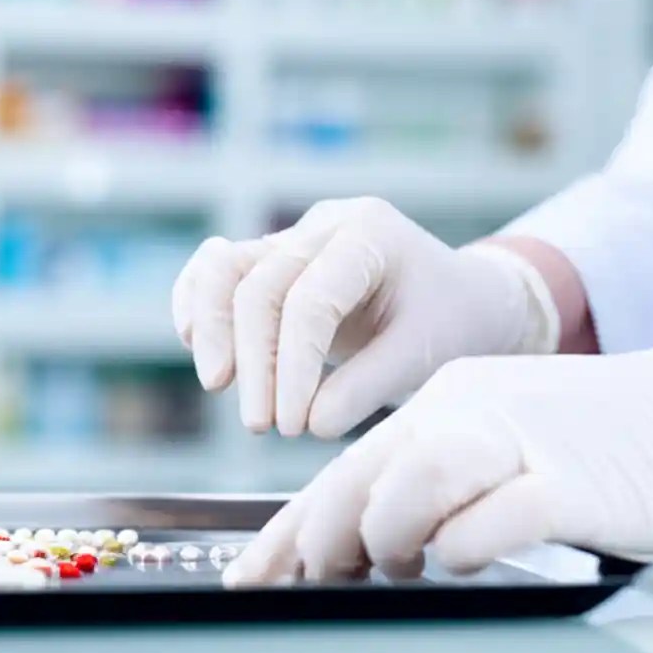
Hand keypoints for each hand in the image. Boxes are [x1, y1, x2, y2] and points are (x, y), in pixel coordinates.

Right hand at [171, 197, 558, 436]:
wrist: (462, 297)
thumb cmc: (451, 322)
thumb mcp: (423, 355)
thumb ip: (367, 387)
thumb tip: (311, 424)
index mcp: (369, 234)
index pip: (310, 300)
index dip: (291, 366)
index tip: (291, 425)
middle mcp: (325, 226)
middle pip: (260, 284)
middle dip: (254, 360)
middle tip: (262, 426)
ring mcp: (296, 237)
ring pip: (225, 267)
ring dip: (213, 329)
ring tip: (219, 386)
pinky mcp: (274, 258)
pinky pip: (219, 269)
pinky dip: (199, 301)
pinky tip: (191, 338)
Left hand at [223, 328, 652, 582]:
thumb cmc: (602, 444)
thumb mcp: (506, 443)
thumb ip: (441, 482)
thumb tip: (374, 547)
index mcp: (448, 401)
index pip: (346, 468)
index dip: (288, 531)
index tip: (250, 578)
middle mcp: (471, 410)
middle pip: (362, 476)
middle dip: (320, 540)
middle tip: (320, 580)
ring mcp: (523, 441)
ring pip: (413, 486)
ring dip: (389, 539)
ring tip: (405, 563)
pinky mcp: (573, 481)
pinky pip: (494, 519)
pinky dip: (463, 548)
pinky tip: (464, 557)